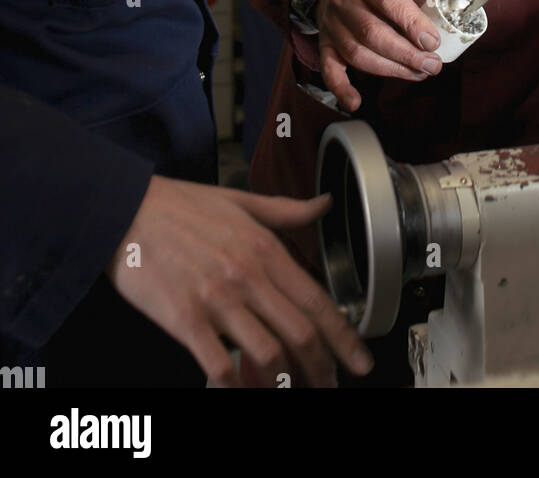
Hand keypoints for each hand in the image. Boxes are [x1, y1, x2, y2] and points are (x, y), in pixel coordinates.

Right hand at [105, 176, 372, 387]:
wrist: (124, 208)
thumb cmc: (179, 205)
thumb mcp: (240, 199)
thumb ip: (286, 209)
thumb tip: (324, 203)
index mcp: (264, 248)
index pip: (317, 301)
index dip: (344, 337)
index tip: (358, 360)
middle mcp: (247, 275)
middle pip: (301, 334)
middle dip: (322, 369)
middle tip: (330, 387)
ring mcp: (217, 300)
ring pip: (268, 354)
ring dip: (285, 384)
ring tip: (290, 394)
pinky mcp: (185, 320)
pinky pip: (220, 366)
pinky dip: (237, 388)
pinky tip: (244, 394)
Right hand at [315, 0, 441, 111]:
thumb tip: (446, 18)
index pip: (390, 0)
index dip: (413, 23)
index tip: (433, 42)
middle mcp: (346, 3)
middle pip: (372, 33)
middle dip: (406, 54)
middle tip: (432, 65)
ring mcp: (333, 26)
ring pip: (357, 54)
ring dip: (391, 70)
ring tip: (418, 74)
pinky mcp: (325, 45)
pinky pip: (328, 69)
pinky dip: (341, 88)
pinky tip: (355, 102)